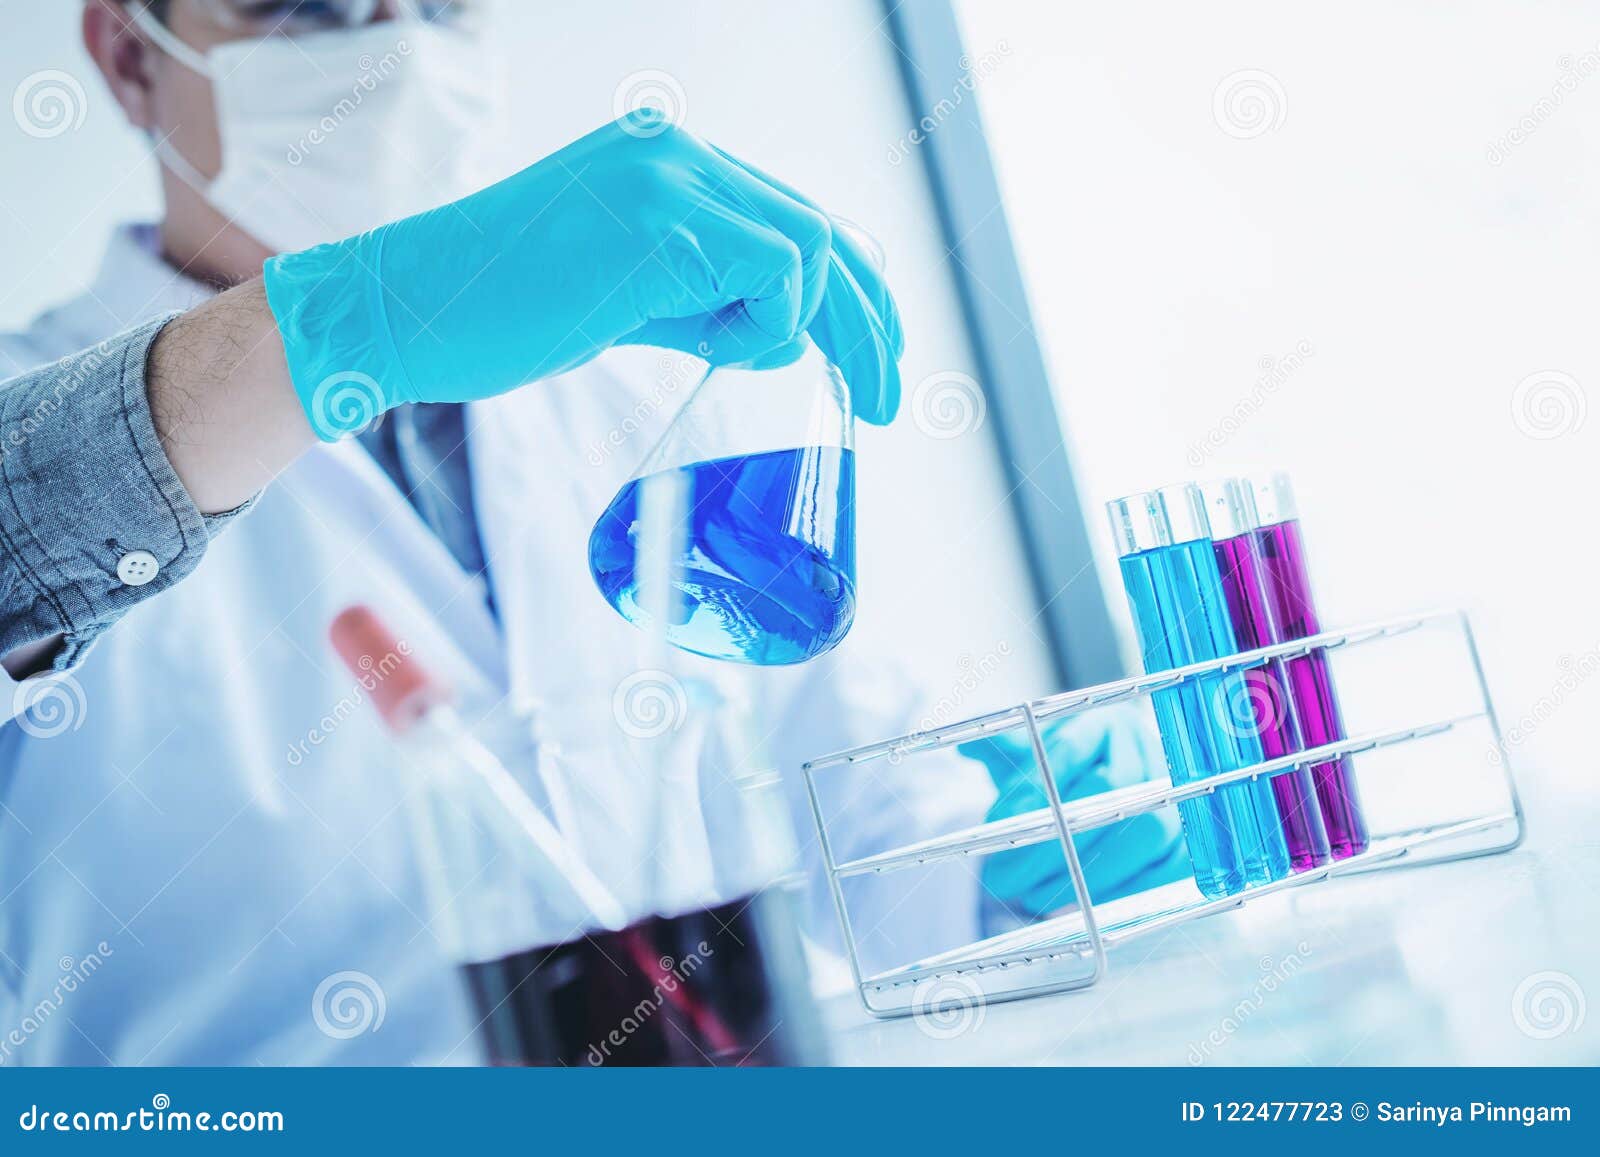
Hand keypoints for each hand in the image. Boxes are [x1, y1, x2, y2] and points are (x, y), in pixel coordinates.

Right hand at [262, 112, 903, 439]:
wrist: (412, 308)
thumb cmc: (508, 312)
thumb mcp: (632, 298)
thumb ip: (710, 300)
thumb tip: (789, 333)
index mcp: (672, 161)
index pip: (798, 220)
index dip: (856, 296)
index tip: (879, 364)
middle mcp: (680, 151)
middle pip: (825, 231)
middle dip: (871, 325)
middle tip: (894, 402)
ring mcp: (671, 175)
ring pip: (810, 249)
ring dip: (792, 326)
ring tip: (718, 353)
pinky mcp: (661, 219)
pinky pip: (778, 273)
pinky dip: (767, 325)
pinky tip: (712, 346)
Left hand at [957, 705, 1188, 918]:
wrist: (1115, 802)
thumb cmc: (1066, 779)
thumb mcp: (1032, 758)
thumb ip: (1002, 748)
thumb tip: (967, 740)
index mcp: (1106, 723)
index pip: (1069, 749)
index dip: (1032, 788)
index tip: (996, 825)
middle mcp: (1149, 753)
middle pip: (1107, 792)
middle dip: (1051, 842)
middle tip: (1003, 877)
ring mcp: (1178, 798)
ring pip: (1143, 832)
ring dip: (1085, 873)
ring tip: (1033, 897)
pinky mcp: (1191, 843)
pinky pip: (1167, 870)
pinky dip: (1121, 893)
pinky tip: (1078, 908)